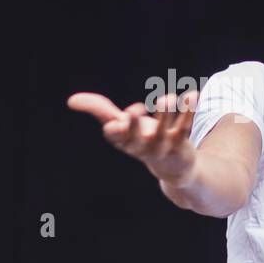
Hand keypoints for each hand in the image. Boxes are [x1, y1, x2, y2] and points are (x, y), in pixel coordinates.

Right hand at [67, 89, 200, 185]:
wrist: (173, 167)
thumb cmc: (142, 140)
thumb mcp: (120, 125)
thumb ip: (99, 110)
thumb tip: (71, 100)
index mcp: (124, 142)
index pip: (117, 136)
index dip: (117, 127)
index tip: (122, 114)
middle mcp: (142, 146)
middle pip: (137, 137)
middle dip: (134, 126)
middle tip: (133, 111)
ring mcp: (163, 146)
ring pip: (163, 132)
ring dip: (165, 115)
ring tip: (167, 97)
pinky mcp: (182, 144)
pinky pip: (185, 127)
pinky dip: (188, 112)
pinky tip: (192, 95)